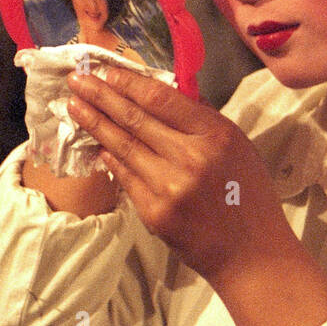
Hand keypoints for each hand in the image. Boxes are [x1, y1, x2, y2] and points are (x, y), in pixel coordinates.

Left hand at [66, 67, 297, 282]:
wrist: (251, 253)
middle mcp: (190, 158)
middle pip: (135, 118)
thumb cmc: (248, 195)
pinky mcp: (155, 213)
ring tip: (75, 106)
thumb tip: (165, 93)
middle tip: (76, 80)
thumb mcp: (238, 146)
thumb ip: (202, 120)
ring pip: (123, 146)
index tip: (107, 72)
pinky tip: (97, 145)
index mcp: (215, 135)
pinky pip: (125, 177)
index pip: (162, 99)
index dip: (129, 83)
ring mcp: (169, 187)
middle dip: (101, 96)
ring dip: (95, 124)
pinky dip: (110, 158)